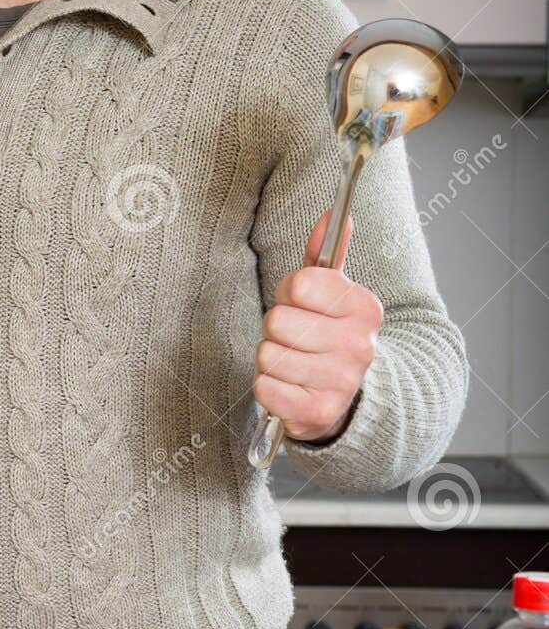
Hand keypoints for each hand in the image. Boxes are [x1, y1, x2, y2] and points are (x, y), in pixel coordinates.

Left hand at [254, 209, 381, 444]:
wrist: (346, 401)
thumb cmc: (328, 338)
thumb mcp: (333, 295)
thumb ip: (326, 255)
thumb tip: (332, 215)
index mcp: (365, 309)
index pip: (299, 284)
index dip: (289, 293)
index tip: (302, 305)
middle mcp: (360, 346)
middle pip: (277, 320)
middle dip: (277, 328)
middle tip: (296, 339)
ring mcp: (341, 382)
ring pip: (268, 354)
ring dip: (271, 359)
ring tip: (293, 363)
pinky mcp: (317, 413)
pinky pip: (264, 387)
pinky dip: (268, 387)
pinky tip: (289, 387)